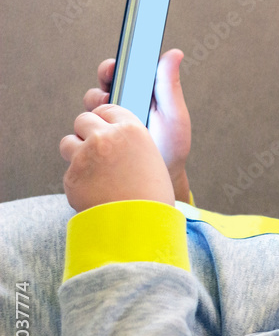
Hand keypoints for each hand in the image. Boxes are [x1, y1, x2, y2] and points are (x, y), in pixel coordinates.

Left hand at [59, 104, 175, 211]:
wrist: (142, 226)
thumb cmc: (152, 194)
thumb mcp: (150, 157)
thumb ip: (128, 141)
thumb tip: (105, 134)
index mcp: (131, 129)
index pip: (107, 109)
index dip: (105, 120)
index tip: (107, 129)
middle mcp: (106, 137)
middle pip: (83, 120)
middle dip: (87, 132)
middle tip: (98, 150)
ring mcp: (86, 156)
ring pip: (68, 142)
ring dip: (77, 152)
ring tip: (94, 171)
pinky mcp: (71, 176)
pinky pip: (69, 171)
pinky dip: (79, 180)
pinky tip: (96, 191)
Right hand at [86, 49, 190, 201]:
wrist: (160, 178)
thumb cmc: (172, 146)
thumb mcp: (174, 115)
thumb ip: (170, 85)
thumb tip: (174, 53)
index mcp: (140, 93)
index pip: (123, 71)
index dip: (115, 66)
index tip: (115, 68)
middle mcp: (122, 104)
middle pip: (103, 84)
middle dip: (102, 83)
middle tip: (109, 90)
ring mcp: (108, 120)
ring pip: (90, 104)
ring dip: (96, 105)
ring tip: (108, 115)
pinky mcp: (97, 137)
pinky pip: (84, 125)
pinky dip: (88, 125)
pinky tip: (99, 133)